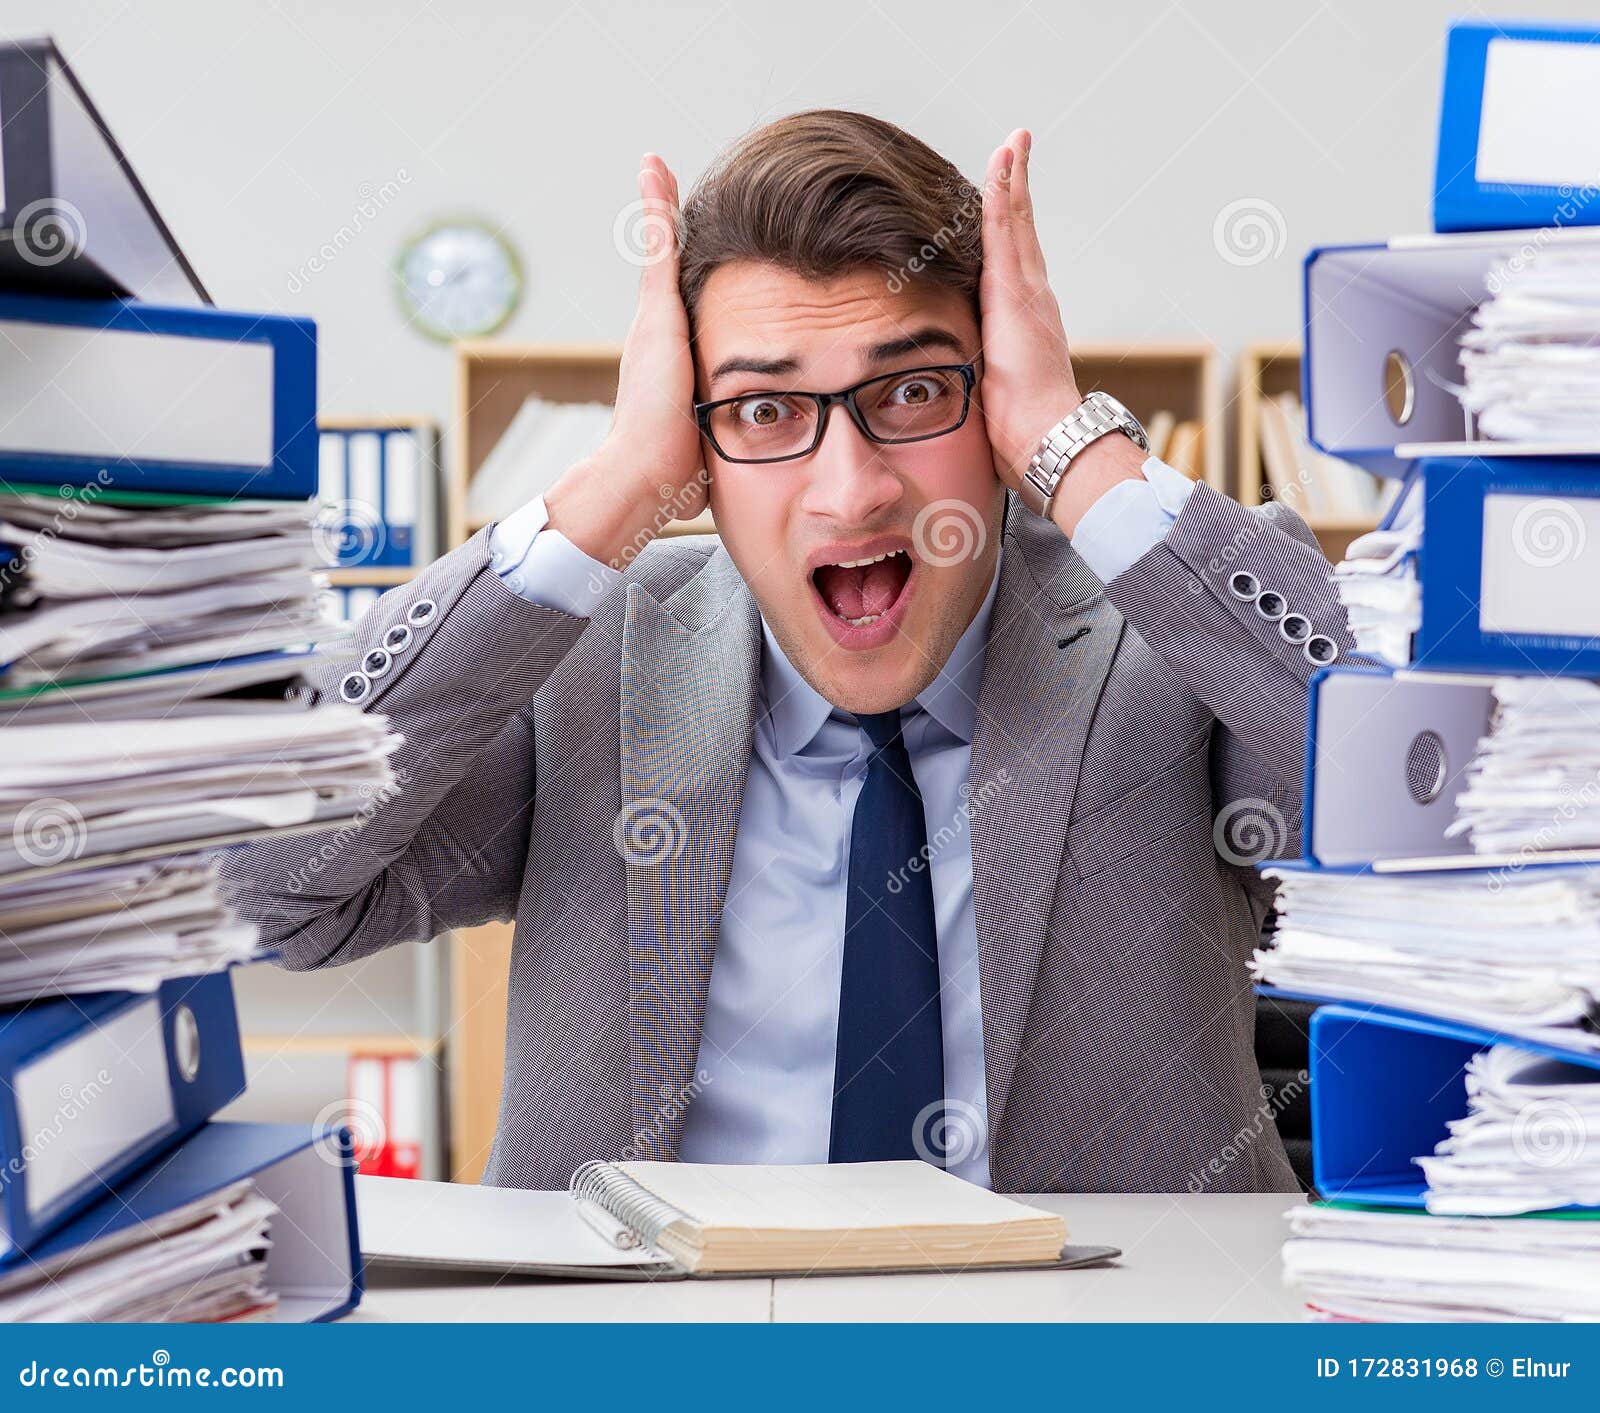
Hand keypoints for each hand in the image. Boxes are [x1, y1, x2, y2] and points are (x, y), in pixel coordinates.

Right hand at [545, 155, 707, 566]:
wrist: (645, 474)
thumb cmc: (674, 475)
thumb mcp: (703, 446)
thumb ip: (715, 441)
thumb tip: (722, 476)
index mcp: (668, 363)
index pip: (683, 309)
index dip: (689, 282)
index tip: (694, 256)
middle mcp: (654, 335)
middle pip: (668, 271)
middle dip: (666, 228)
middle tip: (662, 184)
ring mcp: (652, 321)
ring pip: (660, 252)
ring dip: (658, 208)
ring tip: (655, 167)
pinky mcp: (655, 314)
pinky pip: (658, 249)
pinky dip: (656, 209)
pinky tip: (654, 169)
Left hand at [978, 129, 1141, 536]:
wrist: (1044, 438)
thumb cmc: (1020, 432)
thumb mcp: (994, 393)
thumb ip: (981, 376)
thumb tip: (956, 386)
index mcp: (1026, 321)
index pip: (1013, 265)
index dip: (1009, 231)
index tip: (1005, 200)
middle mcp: (1033, 298)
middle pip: (1021, 233)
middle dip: (1017, 190)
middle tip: (1016, 150)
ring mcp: (1027, 292)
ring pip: (1016, 224)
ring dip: (1012, 180)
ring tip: (1012, 143)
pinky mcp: (1015, 291)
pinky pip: (1006, 231)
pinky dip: (1005, 194)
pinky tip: (1002, 163)